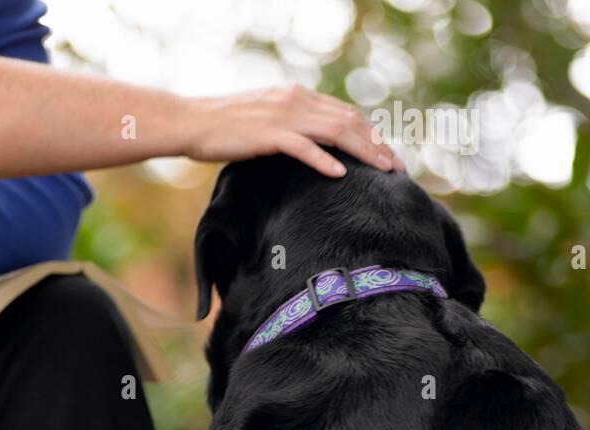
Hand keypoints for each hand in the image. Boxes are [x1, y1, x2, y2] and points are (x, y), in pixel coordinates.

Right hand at [183, 85, 403, 176]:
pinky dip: (324, 160)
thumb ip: (287, 125)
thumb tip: (306, 142)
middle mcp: (296, 100)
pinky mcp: (268, 134)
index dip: (370, 133)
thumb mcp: (263, 119)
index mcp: (297, 96)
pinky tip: (341, 174)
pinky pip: (303, 147)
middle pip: (348, 121)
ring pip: (335, 132)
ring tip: (383, 171)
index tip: (387, 154)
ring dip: (363, 152)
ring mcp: (283, 116)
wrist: (192, 122)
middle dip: (377, 144)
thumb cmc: (223, 128)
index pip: (344, 113)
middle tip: (397, 167)